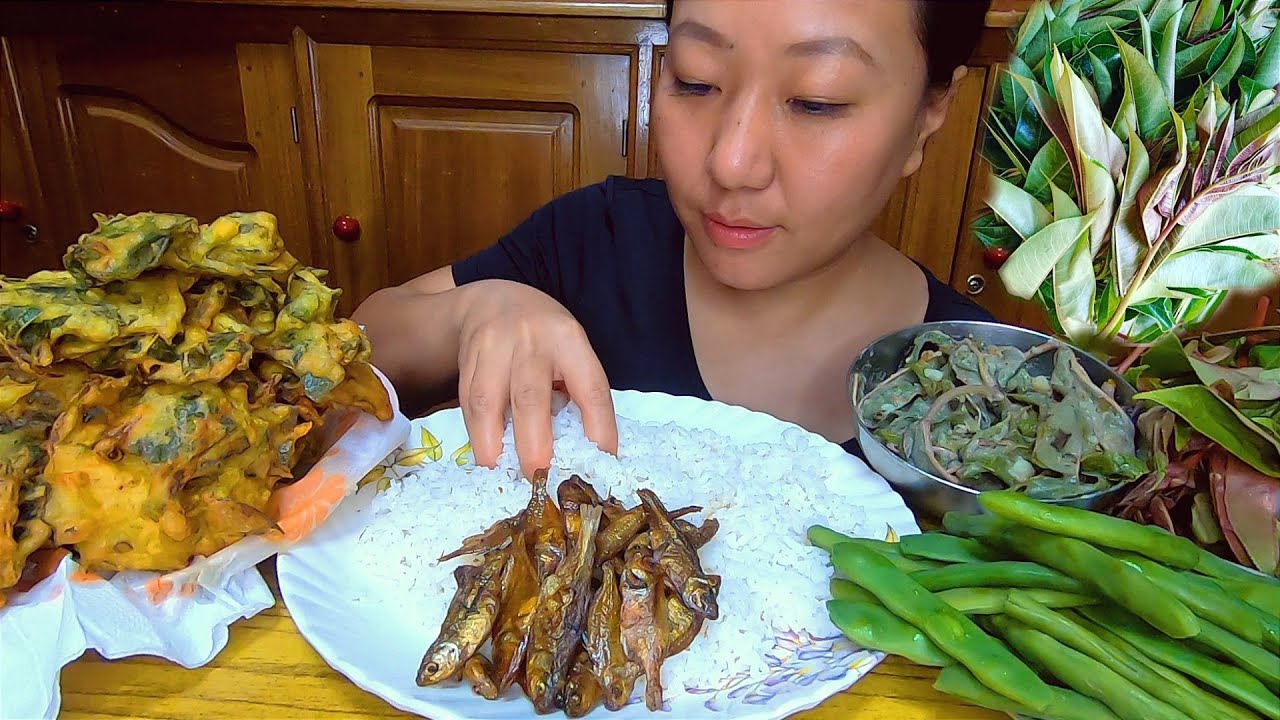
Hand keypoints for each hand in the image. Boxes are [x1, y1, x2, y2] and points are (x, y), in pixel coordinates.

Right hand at [455, 280, 617, 478]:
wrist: (494, 300)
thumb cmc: (543, 335)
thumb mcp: (571, 349)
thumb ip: (577, 390)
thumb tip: (586, 450)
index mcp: (569, 339)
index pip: (590, 387)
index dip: (599, 428)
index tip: (603, 461)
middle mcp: (530, 341)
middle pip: (530, 396)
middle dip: (533, 444)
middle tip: (539, 477)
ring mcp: (493, 348)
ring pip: (487, 400)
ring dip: (493, 445)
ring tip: (503, 473)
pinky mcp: (466, 360)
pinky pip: (467, 402)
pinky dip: (476, 433)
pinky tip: (487, 454)